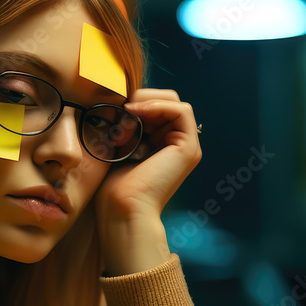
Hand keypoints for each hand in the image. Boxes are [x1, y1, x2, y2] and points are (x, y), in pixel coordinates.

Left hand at [94, 88, 201, 223]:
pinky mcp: (189, 148)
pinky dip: (158, 106)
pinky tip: (137, 112)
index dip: (138, 100)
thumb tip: (123, 98)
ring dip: (148, 102)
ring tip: (127, 114)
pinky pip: (181, 110)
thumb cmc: (115, 184)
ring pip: (175, 101)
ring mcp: (187, 146)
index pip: (157, 105)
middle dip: (143, 98)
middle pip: (168, 100)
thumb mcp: (120, 144)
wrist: (122, 207)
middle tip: (122, 110)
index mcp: (163, 143)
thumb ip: (127, 123)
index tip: (116, 109)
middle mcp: (178, 143)